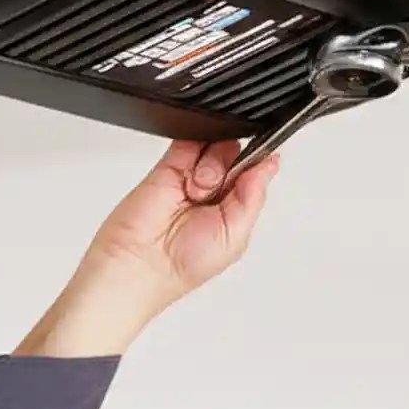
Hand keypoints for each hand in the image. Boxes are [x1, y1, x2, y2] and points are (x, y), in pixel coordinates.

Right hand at [15, 140, 279, 357]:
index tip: (262, 159)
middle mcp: (215, 195)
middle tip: (221, 186)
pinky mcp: (168, 168)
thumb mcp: (236, 235)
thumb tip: (269, 165)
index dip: (260, 164)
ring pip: (215, 146)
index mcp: (235, 213)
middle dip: (236, 162)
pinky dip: (194, 149)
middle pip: (238, 156)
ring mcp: (191, 180)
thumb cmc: (183, 266)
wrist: (138, 264)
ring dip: (213, 162)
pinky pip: (189, 142)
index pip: (256, 175)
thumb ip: (252, 196)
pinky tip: (189, 175)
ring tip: (197, 190)